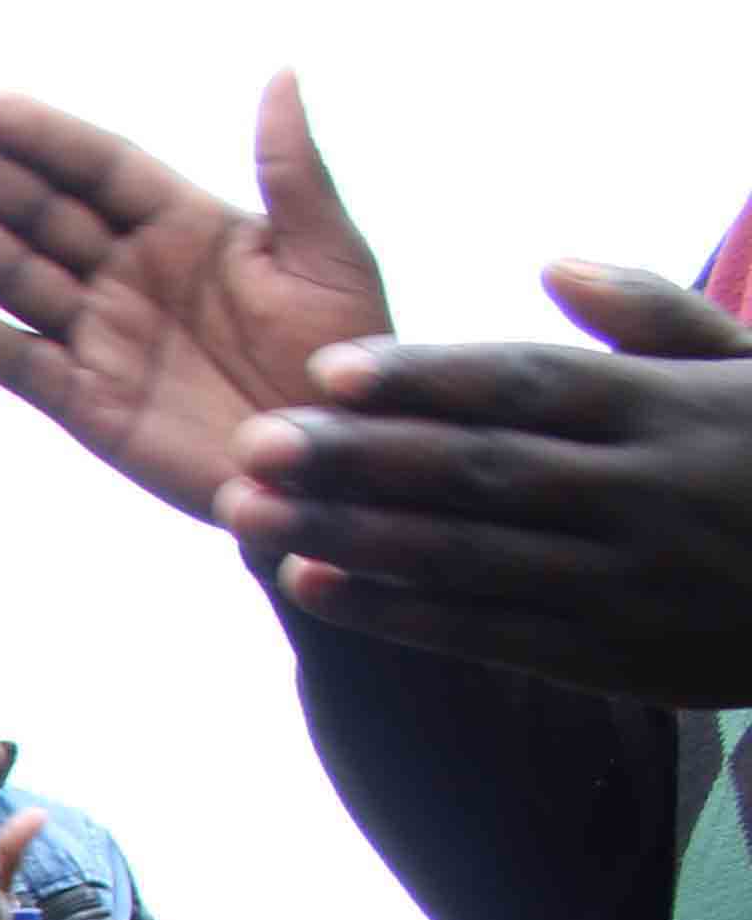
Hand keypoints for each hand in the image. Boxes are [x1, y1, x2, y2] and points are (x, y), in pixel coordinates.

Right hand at [0, 75, 392, 527]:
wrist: (335, 467)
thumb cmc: (349, 359)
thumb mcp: (332, 254)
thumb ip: (295, 171)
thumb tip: (280, 75)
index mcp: (190, 227)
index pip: (102, 169)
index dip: (47, 138)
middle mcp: (133, 275)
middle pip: (42, 213)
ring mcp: (104, 339)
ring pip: (16, 275)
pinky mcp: (86, 405)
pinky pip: (20, 362)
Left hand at [223, 264, 751, 706]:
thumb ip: (655, 316)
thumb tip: (551, 266)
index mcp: (673, 409)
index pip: (527, 385)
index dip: (424, 377)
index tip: (327, 369)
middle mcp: (642, 493)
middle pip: (476, 470)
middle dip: (357, 456)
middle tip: (251, 441)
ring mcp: (624, 578)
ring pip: (465, 553)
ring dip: (348, 531)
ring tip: (247, 509)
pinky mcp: (611, 654)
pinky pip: (483, 628)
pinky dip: (393, 608)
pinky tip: (308, 582)